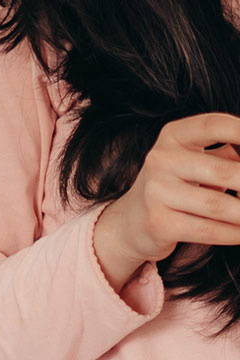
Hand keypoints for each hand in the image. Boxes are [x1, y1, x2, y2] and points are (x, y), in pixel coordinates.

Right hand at [93, 113, 239, 292]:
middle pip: (223, 171)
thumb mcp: (197, 160)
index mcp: (173, 137)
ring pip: (219, 205)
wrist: (131, 221)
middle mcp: (160, 161)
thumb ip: (230, 153)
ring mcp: (156, 192)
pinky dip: (234, 233)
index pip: (213, 125)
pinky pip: (208, 230)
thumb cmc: (177, 185)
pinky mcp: (159, 223)